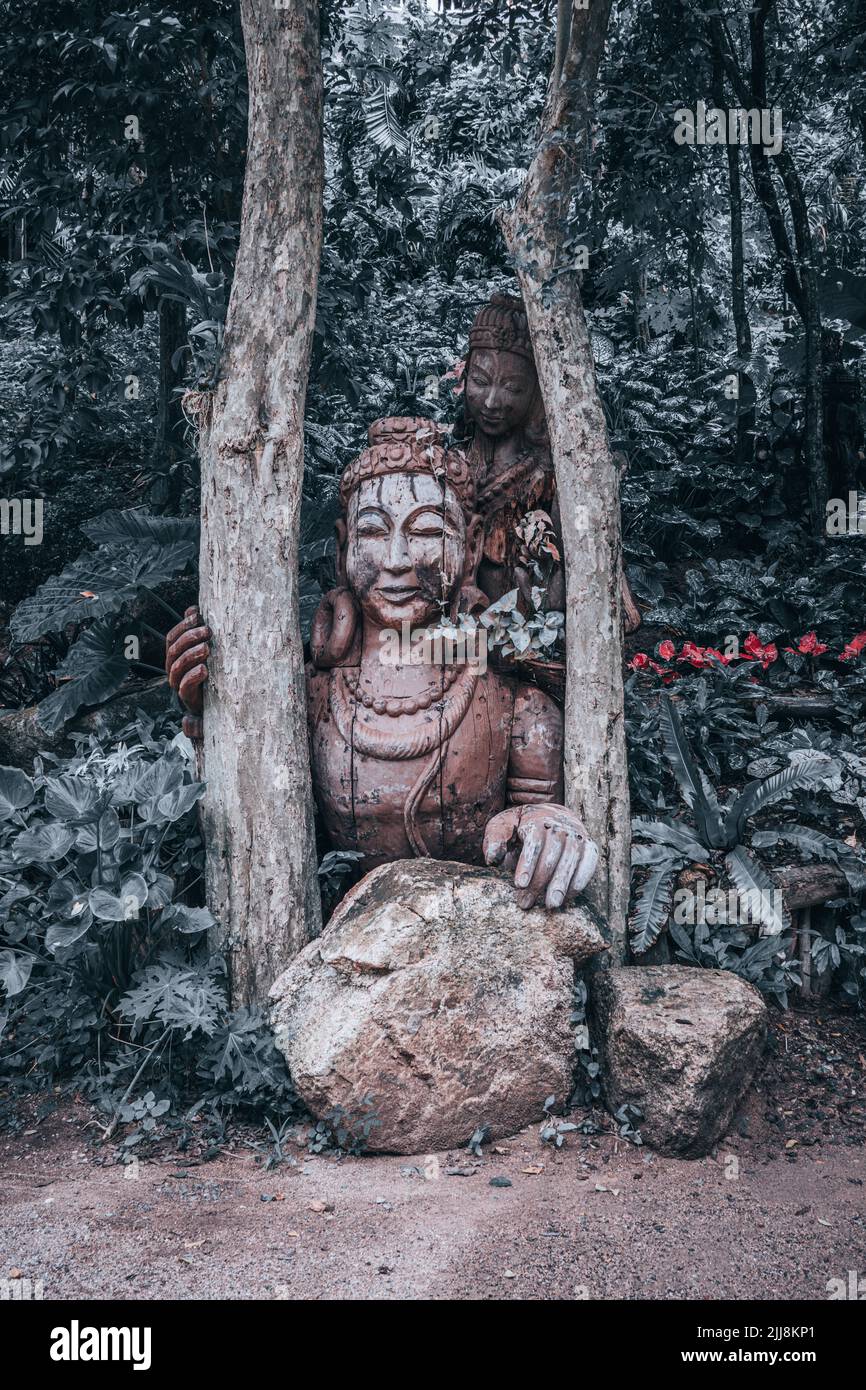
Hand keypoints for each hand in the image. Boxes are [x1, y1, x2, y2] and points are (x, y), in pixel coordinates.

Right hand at [165, 606, 210, 739]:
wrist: (216, 703)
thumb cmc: (211, 671)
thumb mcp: (204, 648)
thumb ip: (197, 630)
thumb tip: (193, 609)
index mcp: (175, 655)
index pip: (172, 637)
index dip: (183, 625)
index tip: (198, 616)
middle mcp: (173, 668)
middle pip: (173, 650)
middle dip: (189, 638)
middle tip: (208, 631)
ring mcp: (179, 683)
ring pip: (177, 667)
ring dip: (191, 655)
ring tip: (207, 648)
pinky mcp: (188, 698)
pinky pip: (185, 686)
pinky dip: (193, 677)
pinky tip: (204, 669)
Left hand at [483, 803, 597, 909]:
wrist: (551, 815)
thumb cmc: (521, 826)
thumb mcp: (503, 826)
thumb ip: (495, 840)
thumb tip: (492, 859)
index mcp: (537, 820)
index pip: (533, 843)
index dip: (527, 864)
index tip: (519, 885)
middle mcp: (560, 826)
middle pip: (552, 855)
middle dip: (539, 882)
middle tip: (526, 903)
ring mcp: (576, 836)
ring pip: (571, 861)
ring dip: (561, 884)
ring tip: (551, 906)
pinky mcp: (589, 847)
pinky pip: (589, 863)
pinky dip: (580, 880)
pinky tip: (569, 897)